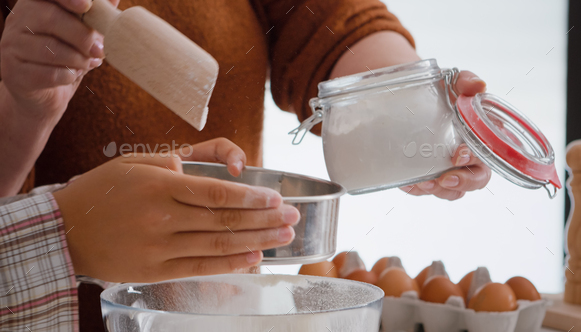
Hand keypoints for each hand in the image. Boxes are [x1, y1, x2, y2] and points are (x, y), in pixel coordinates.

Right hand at [0, 0, 117, 117]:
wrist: (44, 94)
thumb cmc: (66, 58)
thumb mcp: (81, 35)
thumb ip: (94, 17)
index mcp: (34, 5)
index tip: (87, 6)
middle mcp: (17, 22)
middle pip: (50, 18)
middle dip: (82, 36)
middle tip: (101, 50)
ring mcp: (11, 47)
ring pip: (49, 49)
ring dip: (78, 59)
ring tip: (88, 63)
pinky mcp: (14, 74)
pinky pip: (47, 74)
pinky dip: (68, 76)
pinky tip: (74, 75)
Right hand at [53, 138, 299, 281]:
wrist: (64, 231)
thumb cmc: (103, 191)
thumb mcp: (136, 161)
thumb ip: (179, 159)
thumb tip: (217, 168)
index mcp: (159, 185)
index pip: (216, 193)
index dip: (251, 198)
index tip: (276, 199)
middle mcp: (162, 218)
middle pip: (224, 220)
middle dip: (264, 220)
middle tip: (291, 217)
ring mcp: (159, 247)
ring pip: (217, 245)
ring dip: (256, 242)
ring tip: (284, 238)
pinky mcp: (155, 271)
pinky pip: (201, 268)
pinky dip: (230, 264)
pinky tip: (254, 258)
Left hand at [401, 71, 491, 200]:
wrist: (412, 96)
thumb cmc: (442, 91)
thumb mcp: (453, 81)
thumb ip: (466, 80)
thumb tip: (478, 86)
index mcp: (482, 136)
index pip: (490, 154)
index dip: (477, 160)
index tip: (458, 155)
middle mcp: (470, 155)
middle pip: (477, 179)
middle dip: (462, 182)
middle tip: (444, 179)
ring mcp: (449, 167)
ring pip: (452, 190)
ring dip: (439, 190)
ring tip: (423, 183)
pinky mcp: (428, 173)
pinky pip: (426, 189)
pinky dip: (417, 188)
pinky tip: (408, 183)